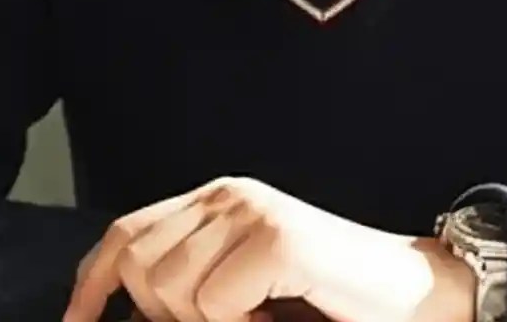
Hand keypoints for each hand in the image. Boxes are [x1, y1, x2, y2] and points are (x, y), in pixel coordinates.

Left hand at [63, 177, 474, 321]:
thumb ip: (187, 288)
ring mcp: (253, 214)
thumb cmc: (325, 300)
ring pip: (170, 291)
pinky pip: (214, 305)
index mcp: (214, 203)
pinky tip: (275, 317)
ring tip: (256, 318)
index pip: (124, 234)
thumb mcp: (240, 290)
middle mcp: (227, 197)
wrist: (416, 297)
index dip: (91, 284)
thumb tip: (122, 313)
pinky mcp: (278, 241)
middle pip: (137, 265)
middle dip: (160, 315)